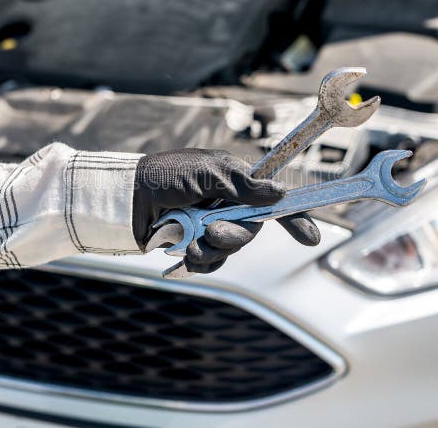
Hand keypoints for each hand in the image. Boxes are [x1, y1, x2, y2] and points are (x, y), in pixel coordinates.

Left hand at [132, 149, 320, 272]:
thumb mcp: (208, 173)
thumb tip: (280, 193)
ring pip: (229, 250)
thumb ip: (245, 186)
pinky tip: (183, 252)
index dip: (293, 218)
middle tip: (212, 232)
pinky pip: (210, 263)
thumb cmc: (164, 177)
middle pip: (250, 231)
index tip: (311, 238)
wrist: (126, 200)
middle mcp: (225, 204)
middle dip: (233, 236)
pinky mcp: (193, 245)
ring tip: (190, 242)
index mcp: (233, 182)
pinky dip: (198, 261)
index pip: (271, 200)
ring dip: (211, 249)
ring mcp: (208, 226)